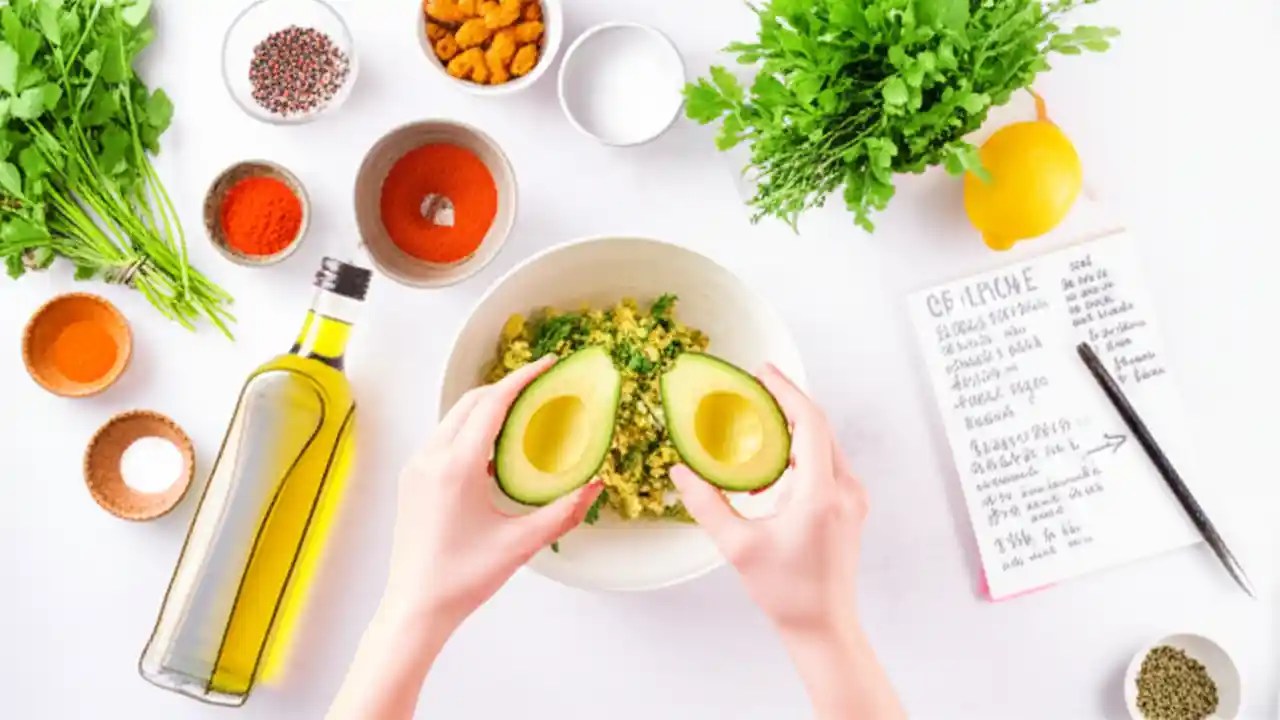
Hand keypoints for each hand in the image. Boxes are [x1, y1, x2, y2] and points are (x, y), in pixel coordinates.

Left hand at [383, 354, 603, 630]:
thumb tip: (596, 485)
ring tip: (522, 415)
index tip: (548, 364)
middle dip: (506, 387)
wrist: (415, 607)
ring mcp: (416, 467)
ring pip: (454, 418)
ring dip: (487, 408)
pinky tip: (494, 450)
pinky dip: (470, 430)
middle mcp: (431, 458)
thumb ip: (562, 512)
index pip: (492, 403)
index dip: (522, 378)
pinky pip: (444, 439)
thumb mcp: (520, 544)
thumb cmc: (464, 578)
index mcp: (456, 466)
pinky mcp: (412, 480)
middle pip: (471, 402)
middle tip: (540, 386)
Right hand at [671, 363, 865, 636]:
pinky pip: (827, 464)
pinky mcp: (850, 507)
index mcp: (822, 494)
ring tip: (760, 419)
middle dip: (787, 403)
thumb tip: (681, 473)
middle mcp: (846, 490)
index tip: (763, 372)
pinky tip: (774, 462)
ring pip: (825, 444)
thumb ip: (707, 505)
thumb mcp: (737, 547)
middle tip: (755, 388)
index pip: (810, 424)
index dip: (786, 392)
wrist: (823, 625)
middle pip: (820, 427)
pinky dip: (802, 451)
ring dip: (794, 427)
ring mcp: (853, 499)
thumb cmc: (785, 592)